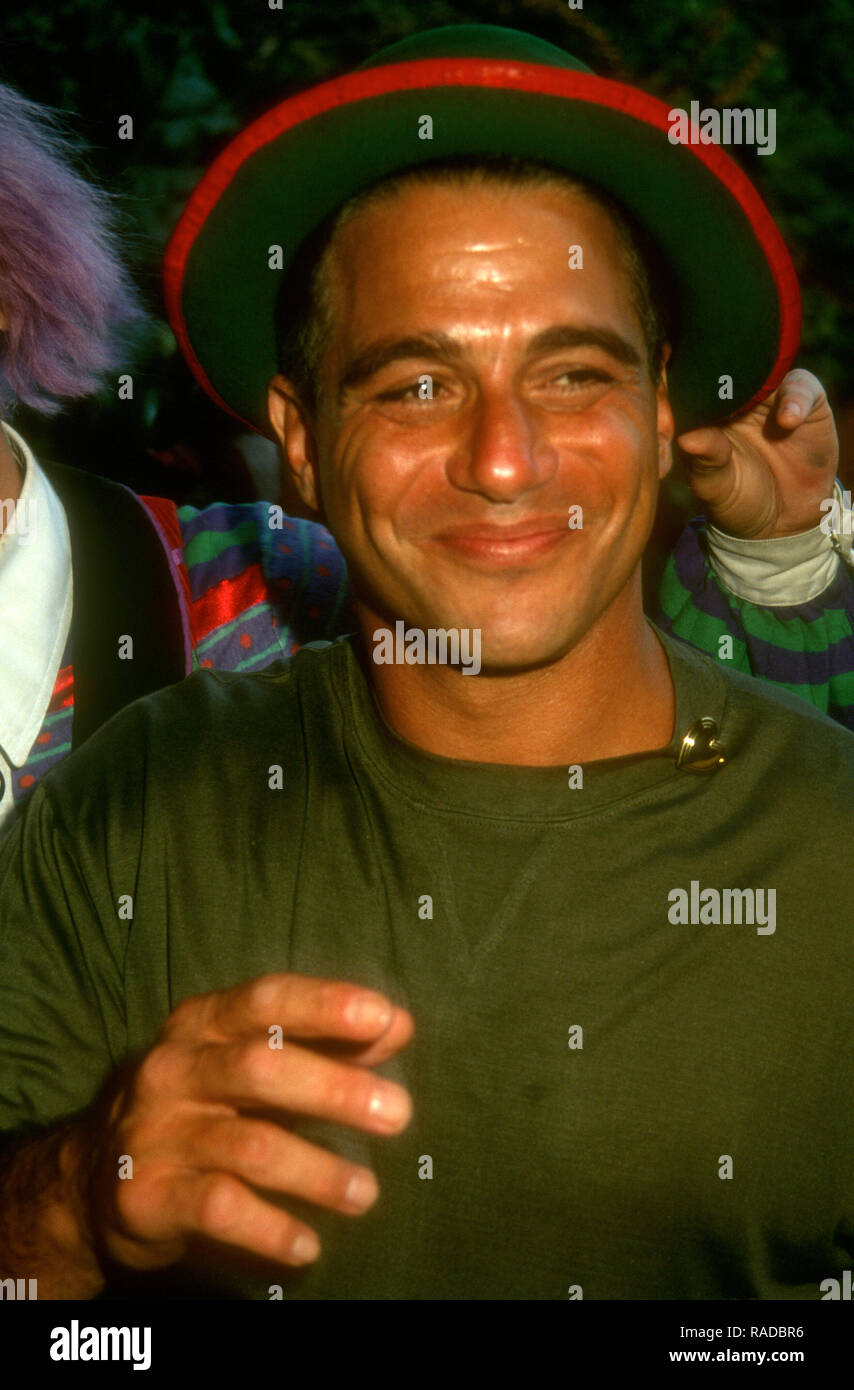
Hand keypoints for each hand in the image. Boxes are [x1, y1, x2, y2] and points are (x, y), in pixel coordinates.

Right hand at [86, 974, 413, 1273]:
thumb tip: (398, 1025)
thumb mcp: (247, 1058)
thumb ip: (323, 1041)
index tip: (384, 1018)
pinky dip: (270, 1228)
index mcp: (201, 1023)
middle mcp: (173, 1069)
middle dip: (335, 1090)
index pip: (266, 999)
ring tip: (367, 1192)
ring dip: (316, 1171)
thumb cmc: (199, 1105)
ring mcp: (155, 1132)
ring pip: (248, 1146)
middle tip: (399, 1113)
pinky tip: (307, 1244)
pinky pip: (218, 1209)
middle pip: (260, 1069)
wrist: (93, 1177)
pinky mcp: (145, 1195)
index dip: (326, 1005)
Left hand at [676, 369, 837, 538]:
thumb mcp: (716, 486)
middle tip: (727, 386)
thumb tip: (687, 437)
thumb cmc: (738, 498)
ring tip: (760, 405)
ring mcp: (772, 397)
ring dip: (763, 382)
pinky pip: (801, 387)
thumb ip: (705, 460)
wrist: (782, 520)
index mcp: (706, 413)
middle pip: (731, 370)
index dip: (692, 382)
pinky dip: (796, 399)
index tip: (689, 387)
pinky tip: (789, 421)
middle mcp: (737, 398)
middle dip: (728, 373)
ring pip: (766, 371)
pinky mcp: (805, 400)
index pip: (695, 385)